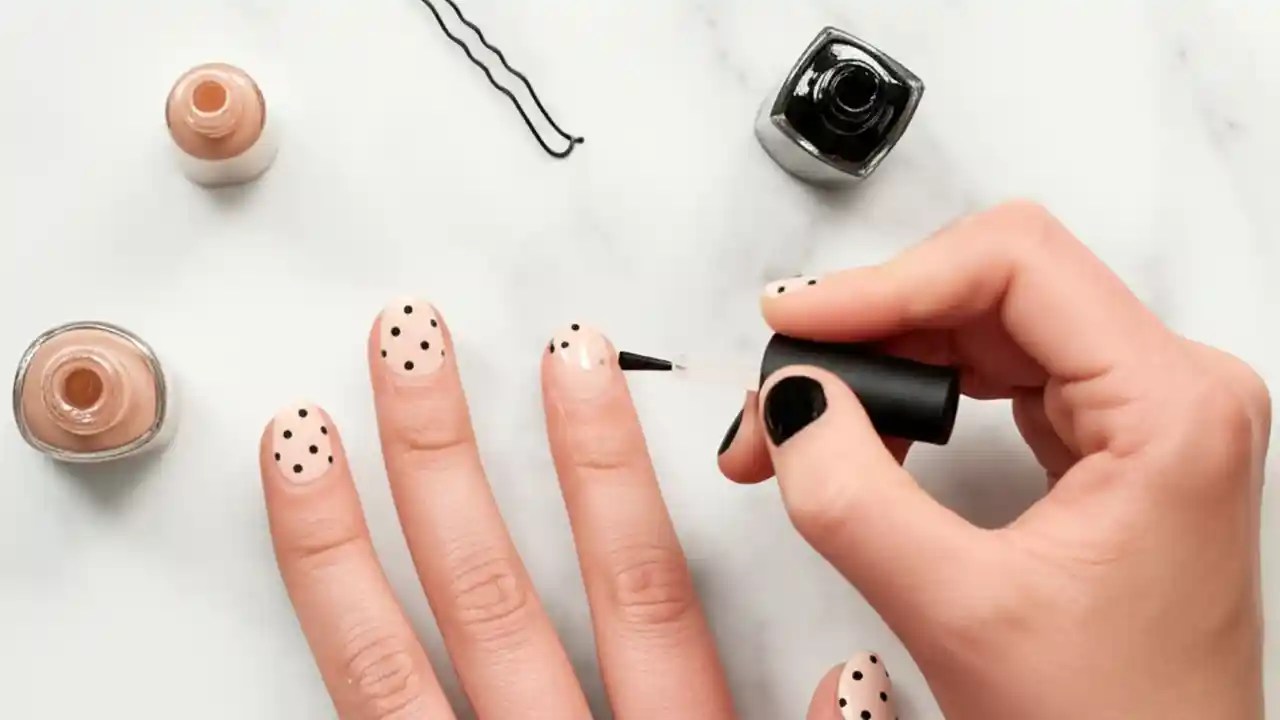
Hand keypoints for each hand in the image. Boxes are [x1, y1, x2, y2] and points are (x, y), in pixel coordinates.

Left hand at [257, 304, 867, 718]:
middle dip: (442, 460)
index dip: (602, 468)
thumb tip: (861, 672)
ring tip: (301, 434)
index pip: (639, 593)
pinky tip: (289, 562)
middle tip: (407, 346)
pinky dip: (320, 636)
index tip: (573, 362)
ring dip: (339, 543)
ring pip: (387, 666)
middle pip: (489, 598)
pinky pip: (352, 719)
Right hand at [719, 201, 1270, 718]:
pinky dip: (916, 398)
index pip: (1015, 264)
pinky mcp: (1109, 444)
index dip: (888, 280)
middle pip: (992, 287)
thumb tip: (789, 400)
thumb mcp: (958, 613)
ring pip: (985, 328)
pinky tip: (866, 441)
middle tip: (781, 394)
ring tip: (806, 430)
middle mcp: (1172, 391)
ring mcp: (1143, 414)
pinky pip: (996, 377)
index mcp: (1172, 407)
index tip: (797, 320)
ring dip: (884, 366)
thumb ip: (852, 499)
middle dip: (870, 332)